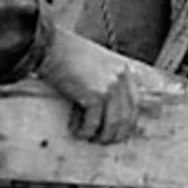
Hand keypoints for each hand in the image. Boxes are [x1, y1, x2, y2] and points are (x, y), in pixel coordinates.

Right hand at [36, 25, 138, 142]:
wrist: (51, 47)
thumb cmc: (69, 56)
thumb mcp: (98, 65)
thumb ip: (108, 82)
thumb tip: (110, 112)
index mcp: (125, 69)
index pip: (136, 103)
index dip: (128, 122)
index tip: (118, 132)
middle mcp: (122, 77)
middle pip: (127, 116)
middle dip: (116, 133)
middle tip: (103, 140)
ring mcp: (110, 86)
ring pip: (113, 123)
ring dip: (101, 135)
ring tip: (89, 138)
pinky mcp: (95, 94)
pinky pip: (93, 122)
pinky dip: (85, 131)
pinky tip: (77, 131)